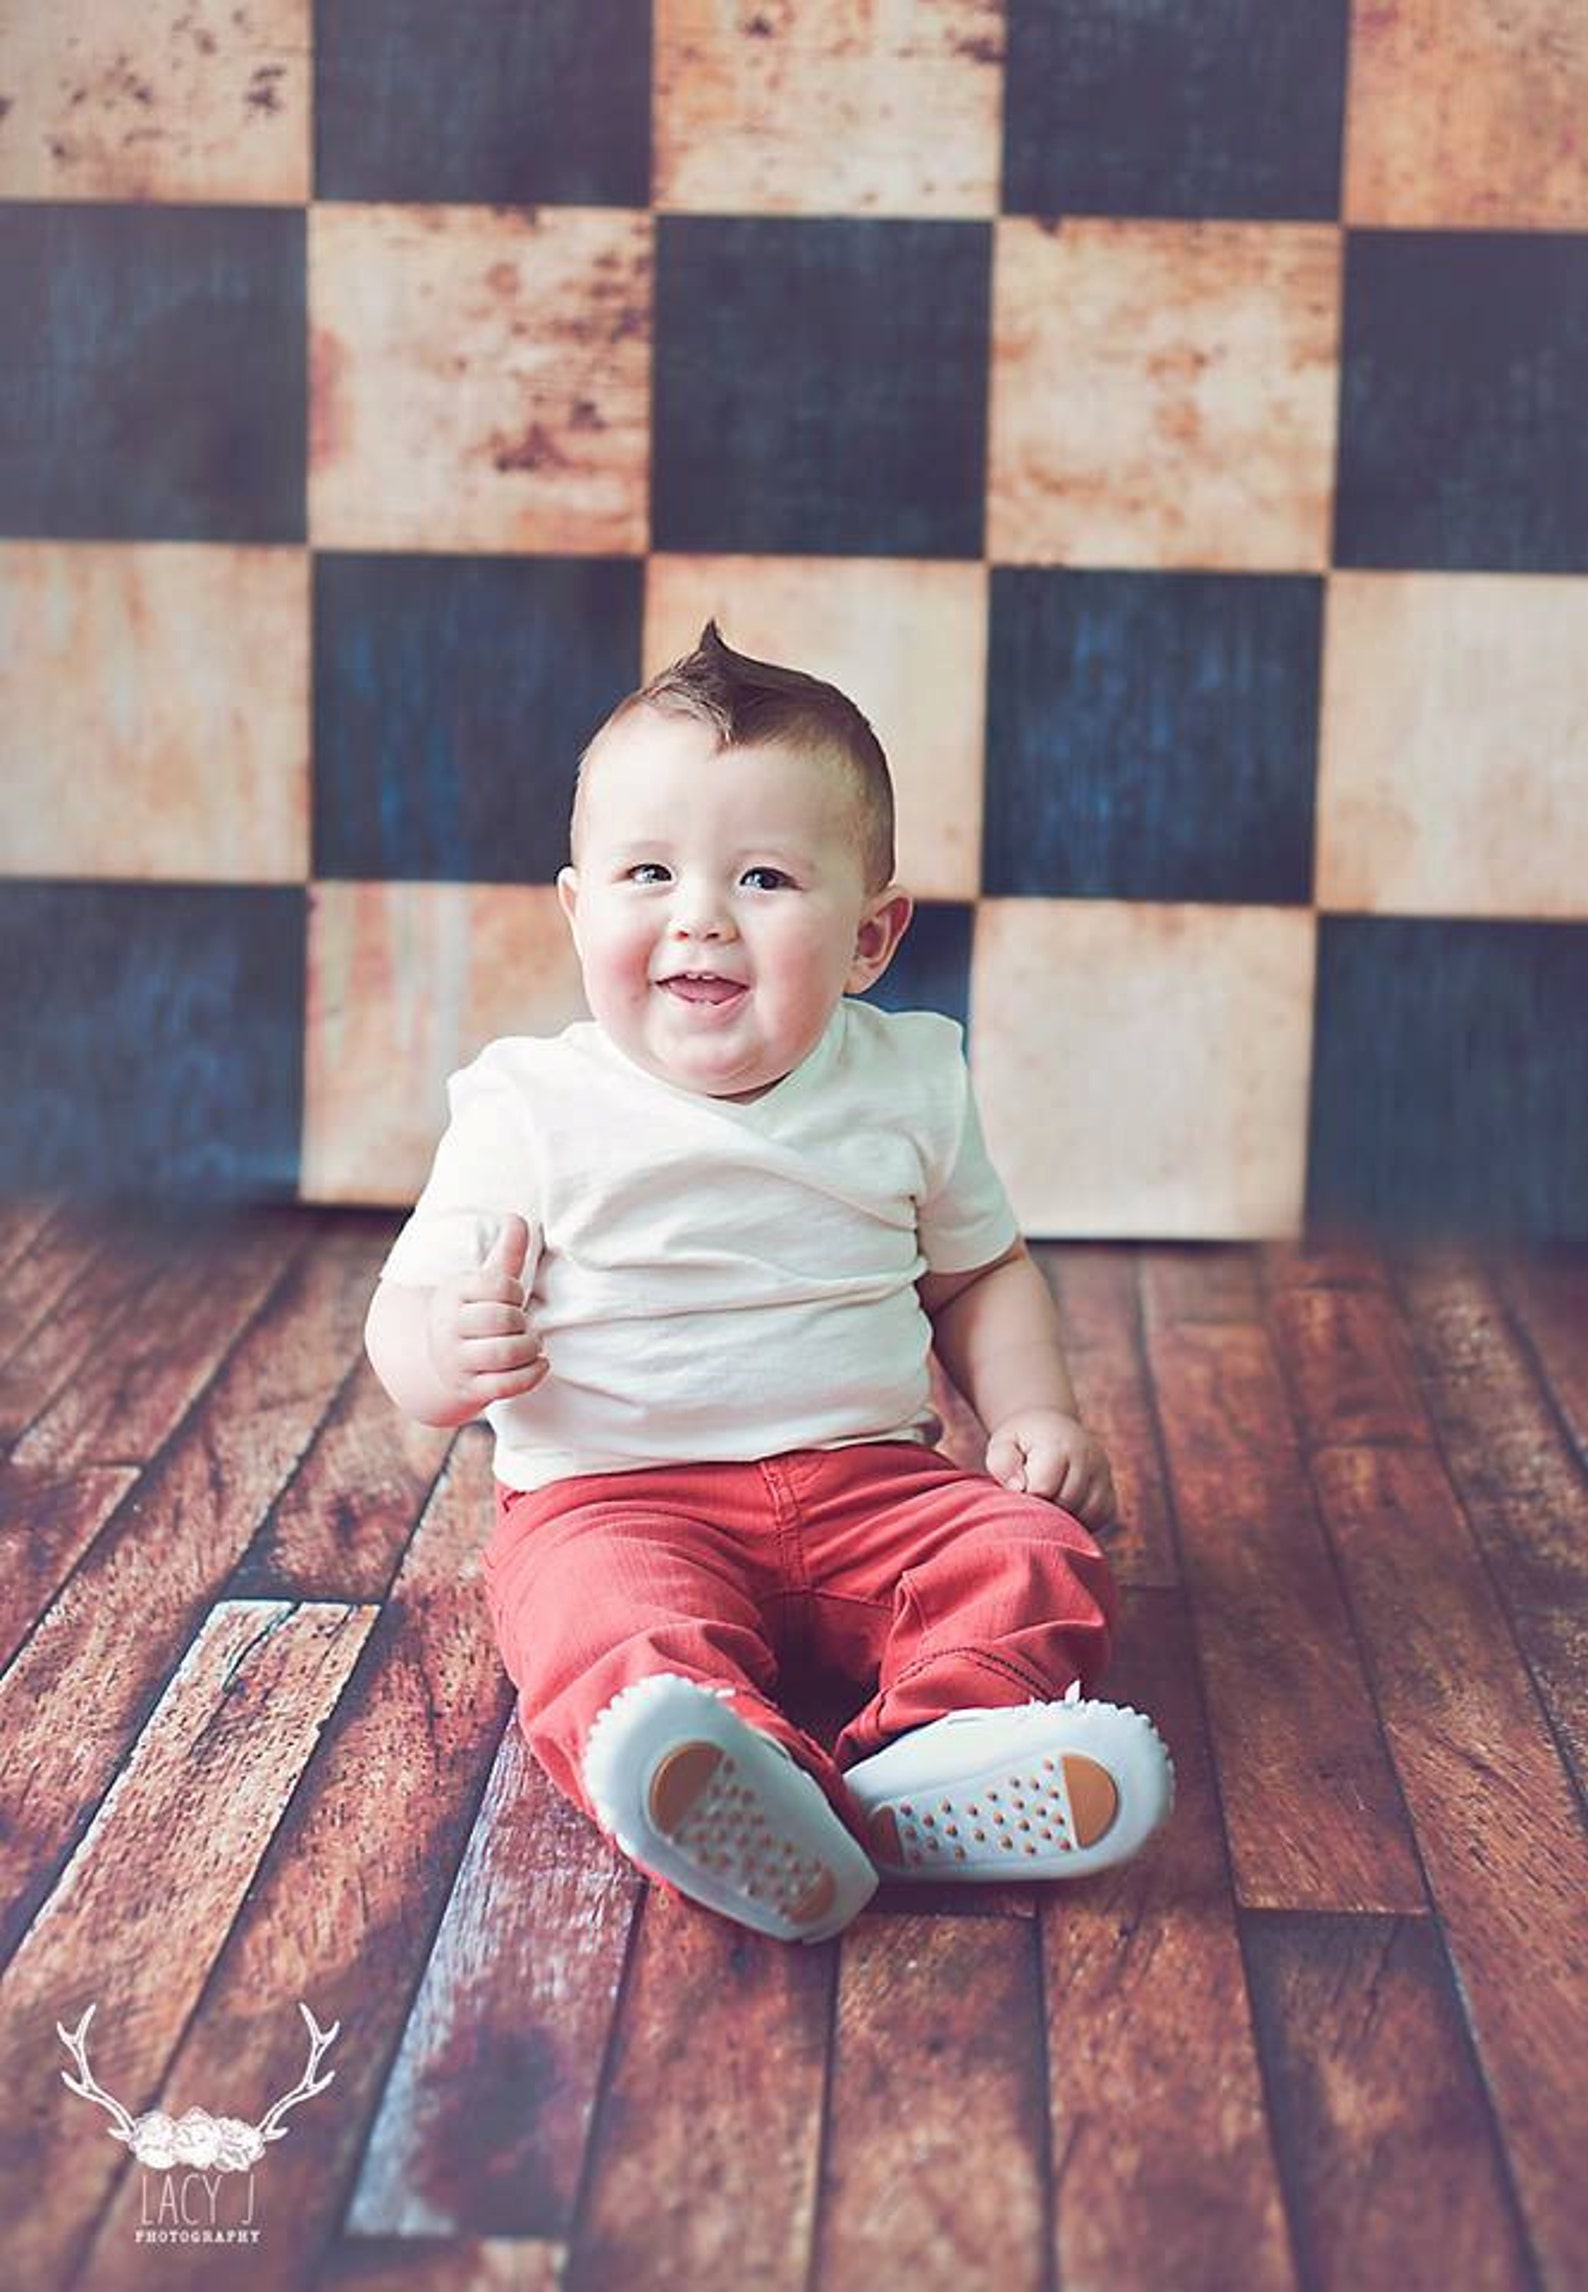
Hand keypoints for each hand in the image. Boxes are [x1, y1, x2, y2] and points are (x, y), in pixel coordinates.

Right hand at [425, 1214, 547, 1413]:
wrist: (440, 1359)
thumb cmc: (474, 1312)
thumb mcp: (486, 1281)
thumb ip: (507, 1252)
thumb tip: (519, 1217)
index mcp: (454, 1294)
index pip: (497, 1285)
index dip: (515, 1291)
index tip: (514, 1297)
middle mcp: (450, 1328)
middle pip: (503, 1320)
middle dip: (522, 1321)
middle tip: (523, 1324)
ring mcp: (458, 1362)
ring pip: (505, 1354)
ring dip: (529, 1348)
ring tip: (531, 1344)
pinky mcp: (470, 1390)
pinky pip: (506, 1386)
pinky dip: (531, 1374)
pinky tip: (540, 1363)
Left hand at [985, 1409, 1116, 1533]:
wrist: (1051, 1428)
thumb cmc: (1022, 1442)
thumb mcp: (1002, 1444)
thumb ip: (1002, 1463)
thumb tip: (1019, 1488)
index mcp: (1059, 1445)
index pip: (1043, 1488)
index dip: (1025, 1495)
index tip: (1019, 1487)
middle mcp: (1088, 1457)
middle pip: (1066, 1503)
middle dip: (1045, 1508)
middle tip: (1032, 1496)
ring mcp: (1104, 1474)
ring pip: (1087, 1514)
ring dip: (1065, 1518)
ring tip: (1048, 1500)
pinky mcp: (1111, 1491)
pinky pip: (1100, 1517)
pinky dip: (1082, 1521)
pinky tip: (1066, 1509)